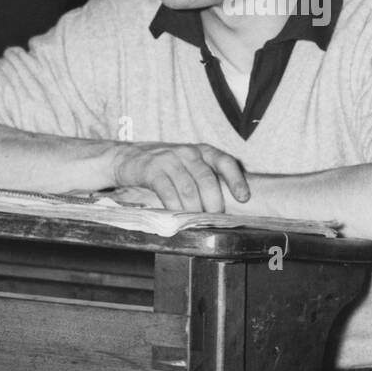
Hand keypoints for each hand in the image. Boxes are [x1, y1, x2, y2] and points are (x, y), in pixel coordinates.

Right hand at [110, 141, 249, 211]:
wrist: (128, 157)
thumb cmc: (165, 165)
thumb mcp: (189, 164)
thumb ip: (206, 176)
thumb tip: (226, 204)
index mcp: (203, 150)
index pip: (225, 161)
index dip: (236, 180)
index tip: (243, 198)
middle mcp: (188, 152)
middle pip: (207, 179)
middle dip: (213, 202)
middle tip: (214, 217)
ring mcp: (169, 159)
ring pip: (188, 188)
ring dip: (194, 208)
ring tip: (196, 220)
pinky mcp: (152, 169)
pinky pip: (168, 191)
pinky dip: (175, 207)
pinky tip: (177, 215)